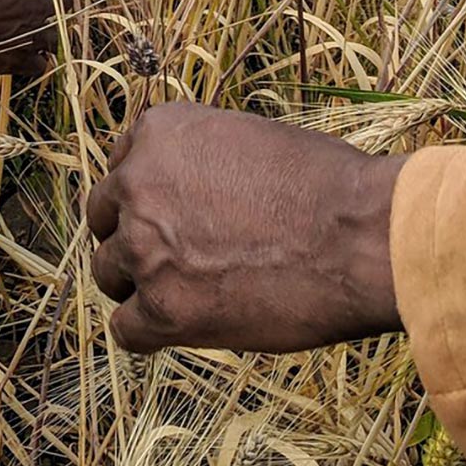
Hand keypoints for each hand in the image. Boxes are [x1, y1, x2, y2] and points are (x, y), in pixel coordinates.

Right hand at [0, 0, 58, 78]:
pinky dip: (34, 62)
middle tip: (41, 3)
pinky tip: (24, 59)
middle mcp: (40, 4)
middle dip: (57, 0)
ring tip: (31, 36)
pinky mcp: (24, 60)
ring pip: (54, 36)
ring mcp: (35, 34)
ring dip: (45, 35)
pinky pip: (40, 65)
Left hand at [86, 101, 406, 353]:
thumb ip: (201, 162)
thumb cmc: (328, 186)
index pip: (121, 166)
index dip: (147, 196)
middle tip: (174, 258)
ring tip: (190, 294)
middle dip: (132, 237)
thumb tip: (187, 193)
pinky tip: (181, 330)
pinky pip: (126, 330)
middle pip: (103, 219)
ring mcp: (144, 247)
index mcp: (159, 131)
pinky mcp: (162, 308)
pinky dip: (148, 333)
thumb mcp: (250, 140)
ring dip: (139, 286)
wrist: (362, 236)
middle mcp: (137, 182)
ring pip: (108, 273)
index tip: (173, 216)